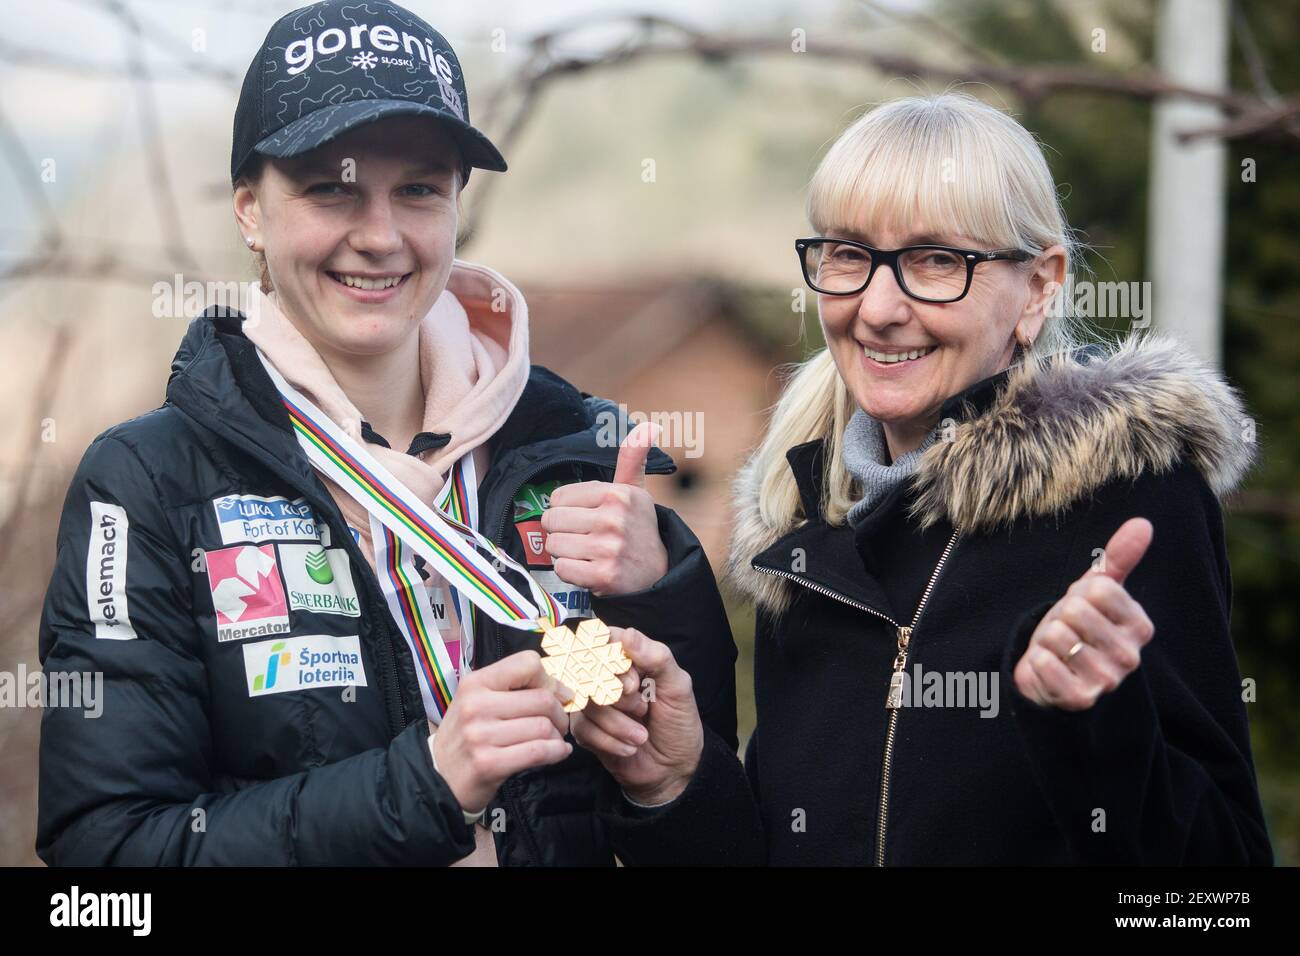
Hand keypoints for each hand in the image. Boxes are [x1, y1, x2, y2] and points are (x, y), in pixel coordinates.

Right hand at [430, 650, 573, 812]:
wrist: (437, 777)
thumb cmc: (465, 736)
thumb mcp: (477, 701)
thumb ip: (512, 690)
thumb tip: (561, 690)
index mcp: (475, 683)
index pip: (527, 664)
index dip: (549, 680)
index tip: (555, 695)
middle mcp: (475, 705)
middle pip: (542, 699)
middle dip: (560, 713)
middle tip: (559, 724)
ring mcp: (480, 735)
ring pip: (543, 727)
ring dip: (557, 736)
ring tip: (554, 740)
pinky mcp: (488, 764)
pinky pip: (537, 752)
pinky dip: (556, 752)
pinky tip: (559, 752)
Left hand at [542, 422, 668, 596]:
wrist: (658, 573)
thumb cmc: (638, 529)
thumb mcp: (636, 491)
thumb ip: (632, 458)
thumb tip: (650, 426)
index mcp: (617, 494)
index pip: (559, 497)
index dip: (565, 509)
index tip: (582, 516)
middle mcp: (613, 519)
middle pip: (552, 520)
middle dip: (561, 531)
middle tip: (582, 536)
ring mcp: (608, 548)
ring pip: (554, 545)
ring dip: (565, 552)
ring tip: (586, 552)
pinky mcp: (603, 575)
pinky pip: (562, 569)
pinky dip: (570, 571)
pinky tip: (587, 568)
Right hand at [570, 627, 702, 804]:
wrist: (674, 768)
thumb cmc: (678, 722)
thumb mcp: (677, 686)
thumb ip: (656, 657)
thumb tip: (627, 633)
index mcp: (629, 659)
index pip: (604, 641)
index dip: (613, 661)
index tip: (635, 684)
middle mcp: (606, 677)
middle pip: (591, 672)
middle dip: (621, 698)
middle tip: (643, 709)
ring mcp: (592, 703)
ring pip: (587, 703)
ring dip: (619, 724)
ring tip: (642, 735)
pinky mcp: (585, 730)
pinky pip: (584, 729)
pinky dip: (611, 741)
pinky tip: (630, 748)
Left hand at [1013, 517, 1155, 710]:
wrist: (1057, 676)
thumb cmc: (1080, 627)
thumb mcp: (1097, 591)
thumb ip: (1119, 558)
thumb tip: (1143, 523)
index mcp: (1140, 627)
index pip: (1098, 588)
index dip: (1078, 594)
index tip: (1083, 609)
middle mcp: (1131, 656)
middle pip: (1075, 610)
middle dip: (1059, 617)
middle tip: (1066, 632)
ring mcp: (1107, 681)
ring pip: (1056, 635)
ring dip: (1045, 640)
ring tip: (1058, 651)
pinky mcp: (1080, 700)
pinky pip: (1042, 662)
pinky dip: (1036, 661)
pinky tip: (1050, 670)